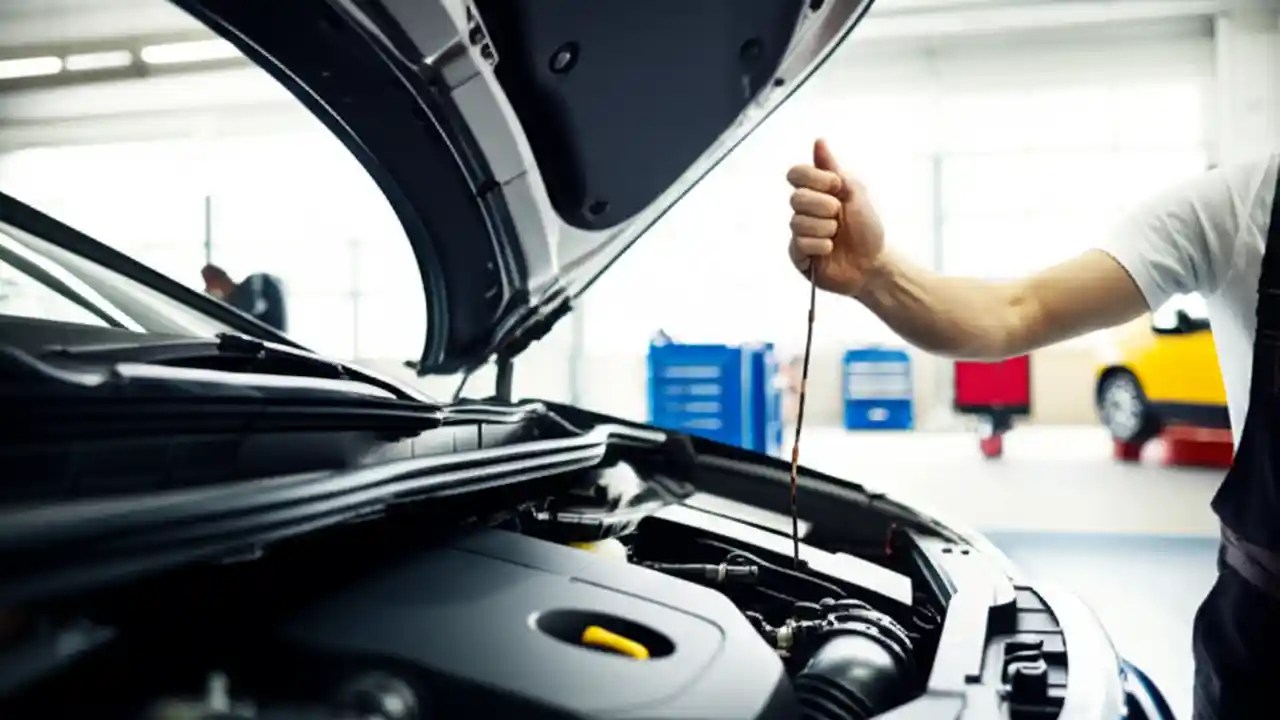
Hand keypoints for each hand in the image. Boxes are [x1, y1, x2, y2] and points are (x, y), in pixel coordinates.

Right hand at [786, 139, 885, 296]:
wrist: (873, 261)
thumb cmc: (867, 227)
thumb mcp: (855, 191)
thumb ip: (833, 168)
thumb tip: (819, 140)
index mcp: (816, 191)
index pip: (796, 174)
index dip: (816, 180)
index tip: (837, 187)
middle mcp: (804, 210)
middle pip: (796, 197)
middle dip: (825, 206)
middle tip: (839, 215)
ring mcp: (799, 232)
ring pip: (798, 221)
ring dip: (825, 228)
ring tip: (836, 235)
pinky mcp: (798, 255)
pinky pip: (800, 243)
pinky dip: (821, 245)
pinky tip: (830, 250)